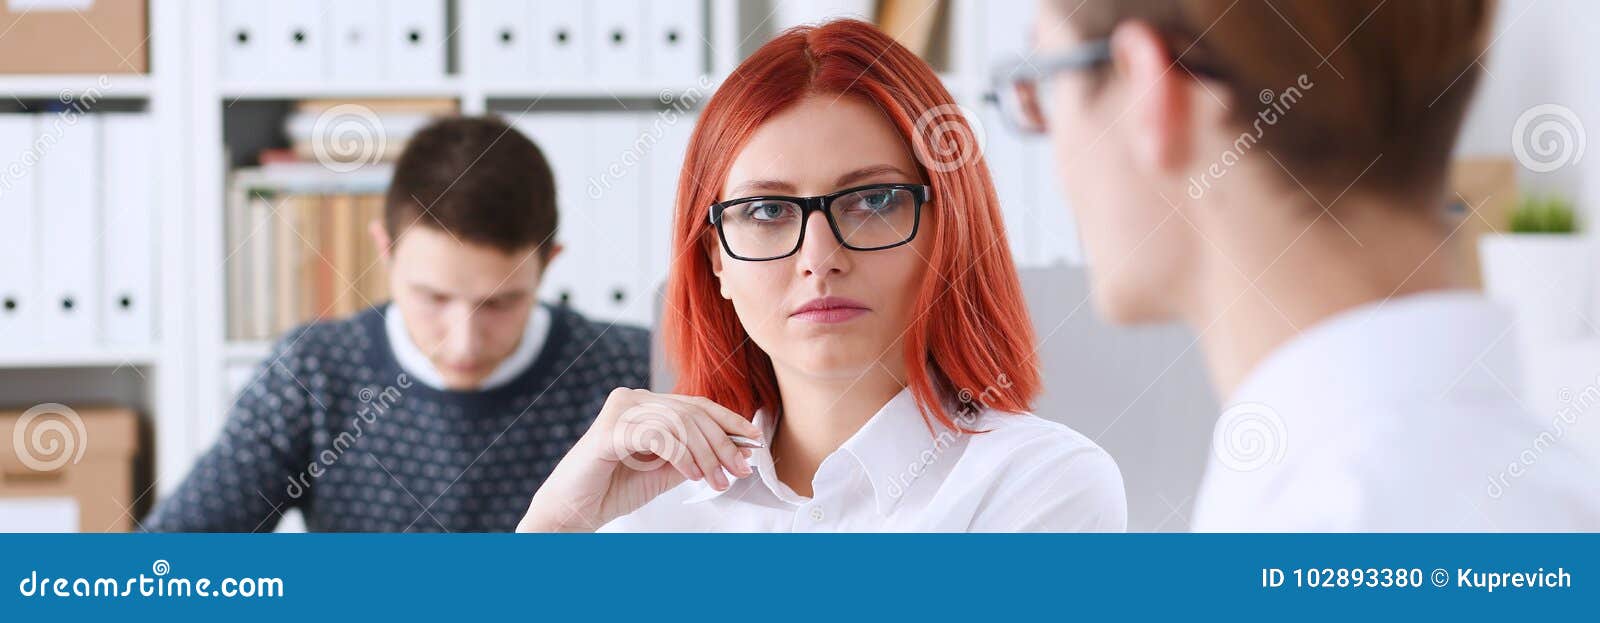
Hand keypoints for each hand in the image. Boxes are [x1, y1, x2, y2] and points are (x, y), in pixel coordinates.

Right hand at [516, 388, 762, 531]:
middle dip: (723, 443)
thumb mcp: (665, 472)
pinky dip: (682, 457)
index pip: (696, 405)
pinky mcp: (610, 430)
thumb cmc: (613, 490)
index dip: (729, 420)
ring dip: (706, 455)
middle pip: (692, 413)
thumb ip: (696, 457)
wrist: (573, 511)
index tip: (754, 440)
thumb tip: (738, 450)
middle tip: (740, 470)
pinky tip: (692, 475)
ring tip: (716, 482)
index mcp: (645, 404)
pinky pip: (660, 437)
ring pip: (680, 424)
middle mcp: (632, 398)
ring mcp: (620, 410)